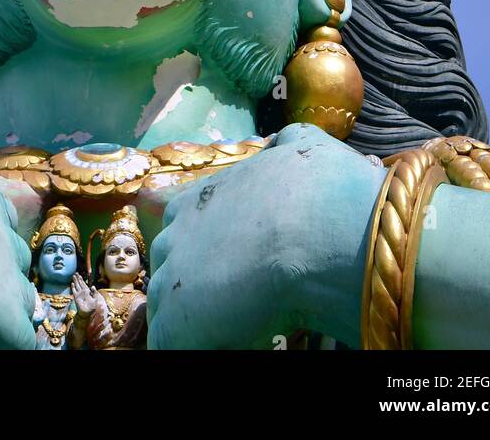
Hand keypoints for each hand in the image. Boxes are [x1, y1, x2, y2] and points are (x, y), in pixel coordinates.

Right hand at [70, 272, 98, 317]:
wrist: (87, 313)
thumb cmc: (92, 307)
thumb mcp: (96, 299)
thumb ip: (95, 293)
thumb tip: (92, 286)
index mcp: (87, 292)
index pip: (84, 284)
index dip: (82, 279)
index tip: (80, 275)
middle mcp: (83, 292)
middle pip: (79, 283)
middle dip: (78, 278)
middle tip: (75, 273)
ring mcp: (79, 294)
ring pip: (77, 286)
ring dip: (75, 281)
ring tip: (73, 276)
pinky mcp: (76, 297)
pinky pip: (74, 291)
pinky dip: (73, 287)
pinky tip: (72, 283)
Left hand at [147, 123, 384, 349]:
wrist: (316, 235)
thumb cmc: (319, 193)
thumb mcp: (303, 149)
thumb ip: (286, 146)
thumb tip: (281, 144)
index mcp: (195, 199)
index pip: (185, 229)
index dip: (210, 251)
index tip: (241, 266)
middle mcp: (173, 236)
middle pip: (173, 267)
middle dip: (199, 285)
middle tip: (241, 301)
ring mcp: (169, 282)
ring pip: (171, 309)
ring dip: (202, 319)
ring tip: (239, 325)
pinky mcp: (175, 327)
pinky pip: (174, 345)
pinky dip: (200, 345)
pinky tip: (232, 342)